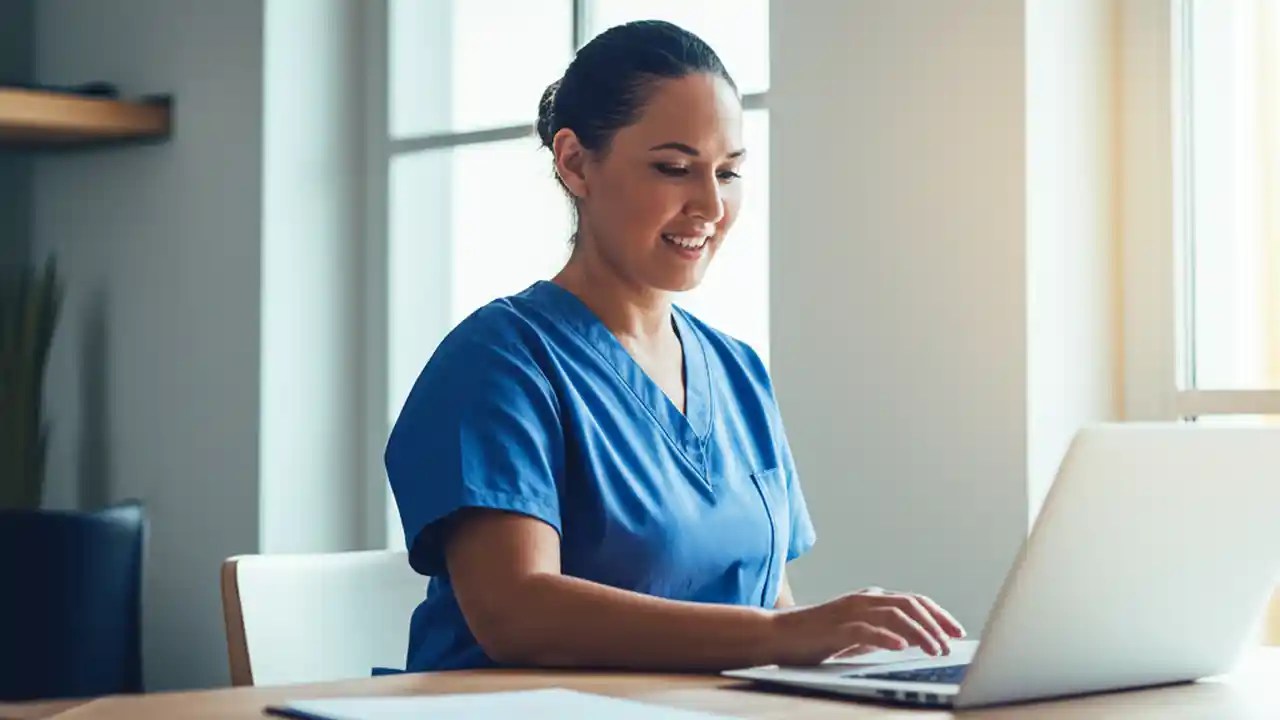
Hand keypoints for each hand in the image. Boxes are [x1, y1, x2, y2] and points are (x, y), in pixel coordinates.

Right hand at [766, 587, 966, 665]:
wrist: (778, 634)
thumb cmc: (817, 637)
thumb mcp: (857, 633)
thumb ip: (882, 631)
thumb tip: (914, 642)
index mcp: (872, 599)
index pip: (915, 600)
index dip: (940, 614)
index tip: (957, 631)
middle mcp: (864, 600)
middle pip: (910, 604)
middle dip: (935, 624)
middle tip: (949, 646)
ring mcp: (850, 611)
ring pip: (895, 614)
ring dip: (919, 632)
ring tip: (933, 649)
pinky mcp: (836, 627)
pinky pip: (865, 629)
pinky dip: (886, 636)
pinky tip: (900, 647)